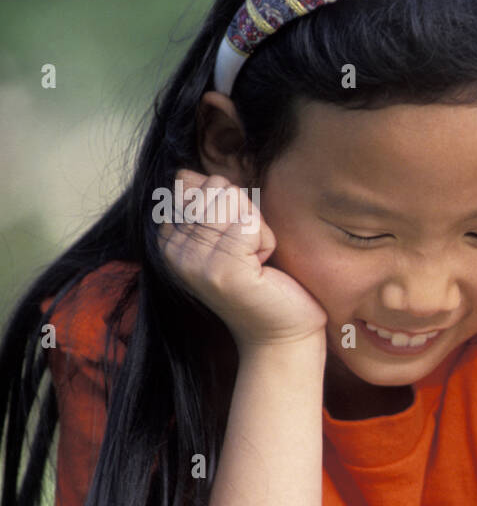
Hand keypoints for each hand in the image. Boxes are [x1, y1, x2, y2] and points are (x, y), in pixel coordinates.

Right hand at [158, 169, 326, 348]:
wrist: (280, 331)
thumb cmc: (260, 280)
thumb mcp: (225, 233)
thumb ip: (205, 201)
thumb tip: (186, 173)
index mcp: (167, 238)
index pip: (191, 180)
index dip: (227, 204)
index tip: (232, 241)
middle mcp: (173, 248)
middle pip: (216, 187)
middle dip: (243, 214)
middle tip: (246, 253)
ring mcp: (195, 259)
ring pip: (233, 201)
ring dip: (256, 227)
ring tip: (253, 260)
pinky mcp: (222, 268)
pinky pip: (250, 223)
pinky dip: (266, 241)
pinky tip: (261, 269)